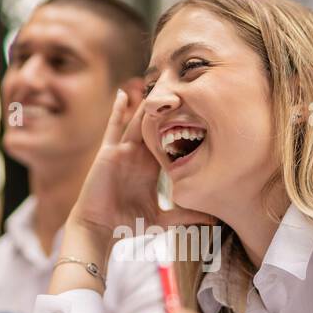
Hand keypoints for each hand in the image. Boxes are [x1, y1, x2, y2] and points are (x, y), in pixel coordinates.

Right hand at [68, 89, 211, 239]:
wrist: (99, 227)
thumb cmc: (126, 223)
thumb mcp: (161, 219)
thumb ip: (184, 216)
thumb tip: (213, 220)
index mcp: (151, 168)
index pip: (169, 143)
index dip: (182, 129)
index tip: (199, 114)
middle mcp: (139, 157)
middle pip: (155, 127)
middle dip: (166, 110)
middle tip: (182, 88)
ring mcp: (123, 152)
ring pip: (138, 123)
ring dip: (147, 106)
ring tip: (158, 84)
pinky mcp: (109, 152)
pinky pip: (114, 127)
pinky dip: (117, 110)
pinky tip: (123, 93)